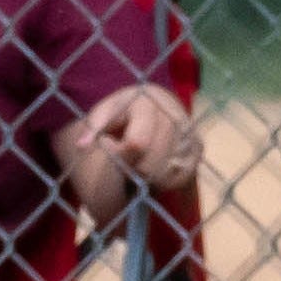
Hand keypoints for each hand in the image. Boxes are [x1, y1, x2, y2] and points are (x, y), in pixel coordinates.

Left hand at [79, 85, 200, 192]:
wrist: (151, 102)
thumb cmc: (121, 111)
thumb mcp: (103, 114)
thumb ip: (93, 129)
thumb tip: (81, 145)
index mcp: (148, 103)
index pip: (137, 144)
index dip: (120, 155)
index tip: (110, 147)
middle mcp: (174, 116)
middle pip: (151, 165)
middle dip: (133, 168)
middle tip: (126, 157)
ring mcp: (189, 133)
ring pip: (166, 175)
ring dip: (149, 175)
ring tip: (140, 158)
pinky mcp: (198, 148)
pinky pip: (180, 178)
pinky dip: (165, 179)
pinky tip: (155, 165)